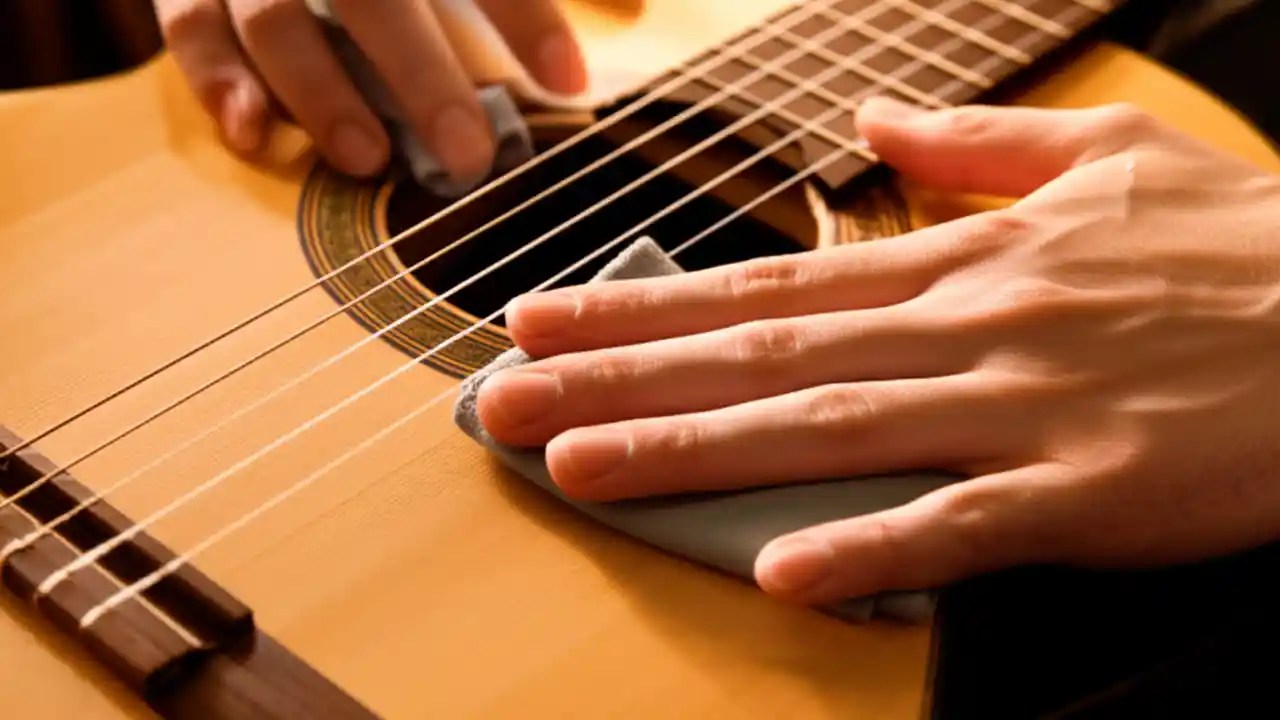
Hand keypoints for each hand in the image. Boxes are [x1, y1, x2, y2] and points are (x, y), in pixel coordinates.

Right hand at [155, 0, 585, 178]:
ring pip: (276, 18)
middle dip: (422, 77)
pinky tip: (254, 133)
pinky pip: (189, 26)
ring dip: (322, 94)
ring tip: (370, 160)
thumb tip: (632, 2)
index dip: (525, 15)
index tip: (570, 81)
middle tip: (469, 155)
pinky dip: (217, 80)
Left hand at [477, 98, 1279, 606]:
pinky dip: (869, 548)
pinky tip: (777, 571)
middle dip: (622, 376)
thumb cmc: (1243, 248)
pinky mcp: (1088, 495)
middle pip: (762, 356)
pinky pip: (960, 527)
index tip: (547, 315)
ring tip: (576, 465)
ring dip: (693, 450)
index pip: (771, 284)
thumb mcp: (1109, 162)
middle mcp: (966, 330)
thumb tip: (873, 120)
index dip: (647, 303)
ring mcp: (1021, 411)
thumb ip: (975, 148)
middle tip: (504, 403)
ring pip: (826, 429)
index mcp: (963, 262)